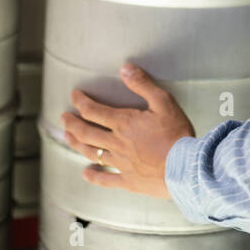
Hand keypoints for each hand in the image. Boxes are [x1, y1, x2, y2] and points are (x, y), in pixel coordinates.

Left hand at [60, 63, 195, 199]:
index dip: (80, 101)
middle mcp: (116, 143)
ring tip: (67, 138)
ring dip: (76, 144)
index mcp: (123, 123)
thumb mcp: (164, 102)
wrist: (186, 168)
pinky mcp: (128, 180)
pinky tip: (86, 174)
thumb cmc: (176, 134)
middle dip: (72, 123)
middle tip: (64, 117)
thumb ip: (143, 85)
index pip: (93, 111)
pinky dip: (94, 176)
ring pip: (91, 153)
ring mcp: (121, 163)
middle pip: (86, 132)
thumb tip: (125, 68)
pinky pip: (106, 179)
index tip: (74, 95)